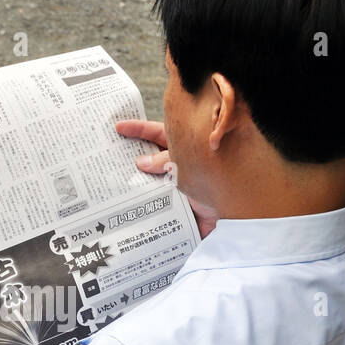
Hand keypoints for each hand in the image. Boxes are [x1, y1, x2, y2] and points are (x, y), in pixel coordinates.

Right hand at [115, 118, 217, 237]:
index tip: (118, 127)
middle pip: (148, 160)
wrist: (240, 217)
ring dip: (131, 188)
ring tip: (108, 188)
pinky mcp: (176, 213)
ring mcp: (176, 191)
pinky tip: (122, 216)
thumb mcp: (191, 164)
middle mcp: (179, 168)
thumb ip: (167, 160)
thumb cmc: (223, 183)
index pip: (159, 134)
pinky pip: (153, 212)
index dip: (139, 129)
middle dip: (128, 160)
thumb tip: (140, 162)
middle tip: (104, 157)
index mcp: (185, 150)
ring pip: (147, 187)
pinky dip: (139, 214)